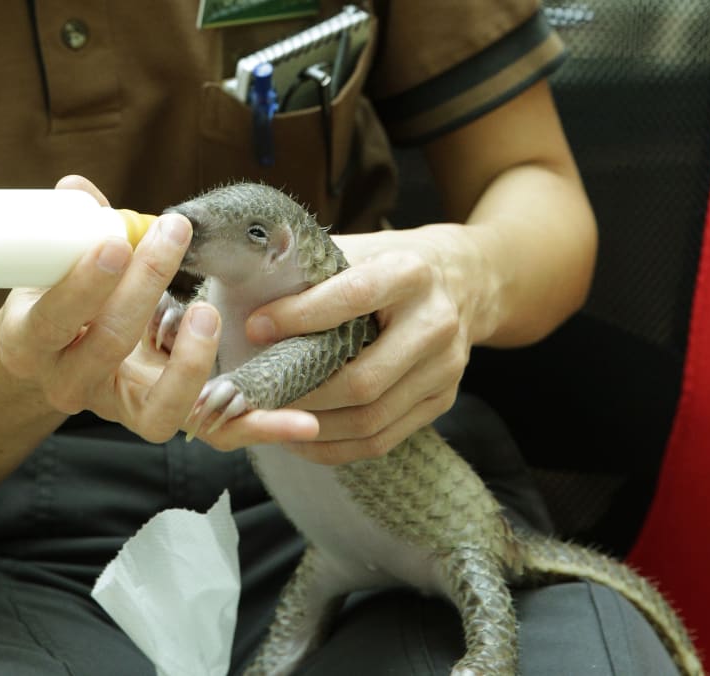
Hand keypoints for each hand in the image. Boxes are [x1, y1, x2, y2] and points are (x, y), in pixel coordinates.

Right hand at [0, 176, 315, 445]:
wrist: (61, 353)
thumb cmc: (62, 297)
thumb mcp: (56, 265)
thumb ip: (75, 229)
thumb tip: (78, 187)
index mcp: (30, 341)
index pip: (54, 318)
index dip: (84, 285)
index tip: (115, 244)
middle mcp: (70, 384)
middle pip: (105, 349)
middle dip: (143, 289)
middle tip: (172, 239)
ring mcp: (122, 408)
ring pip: (158, 411)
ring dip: (190, 363)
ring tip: (209, 313)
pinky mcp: (168, 418)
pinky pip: (216, 433)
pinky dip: (260, 427)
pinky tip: (303, 421)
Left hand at [245, 224, 492, 462]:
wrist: (464, 280)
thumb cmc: (389, 264)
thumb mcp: (358, 249)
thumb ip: (311, 270)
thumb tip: (245, 296)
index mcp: (410, 273)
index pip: (353, 298)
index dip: (299, 317)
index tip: (255, 328)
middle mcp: (436, 323)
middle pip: (363, 379)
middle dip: (300, 392)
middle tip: (256, 392)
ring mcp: (445, 368)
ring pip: (370, 418)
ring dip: (311, 426)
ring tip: (270, 418)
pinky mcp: (442, 400)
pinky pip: (381, 440)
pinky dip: (333, 446)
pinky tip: (299, 437)